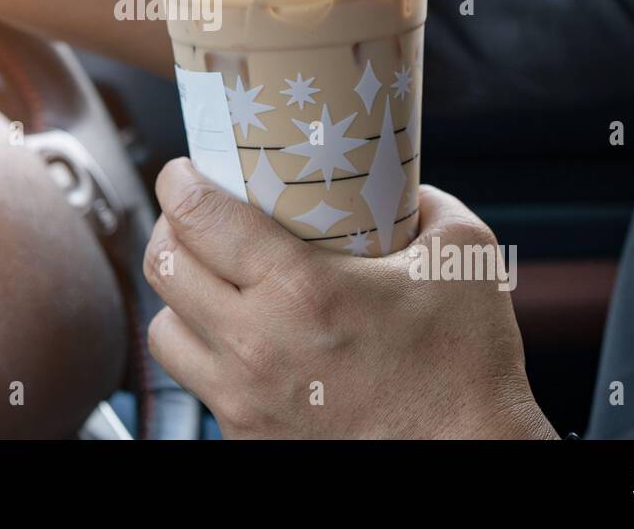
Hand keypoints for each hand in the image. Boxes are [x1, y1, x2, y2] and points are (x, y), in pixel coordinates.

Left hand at [143, 159, 556, 438]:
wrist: (470, 461)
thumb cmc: (466, 369)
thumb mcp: (463, 257)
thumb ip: (425, 203)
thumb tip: (398, 183)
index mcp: (300, 290)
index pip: (198, 218)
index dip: (179, 182)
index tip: (185, 172)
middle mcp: (256, 346)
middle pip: (163, 268)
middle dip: (170, 230)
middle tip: (195, 218)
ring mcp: (244, 401)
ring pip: (164, 332)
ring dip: (179, 299)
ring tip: (212, 284)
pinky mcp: (246, 438)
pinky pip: (199, 384)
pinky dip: (209, 355)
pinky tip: (246, 341)